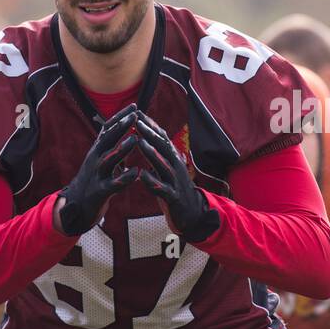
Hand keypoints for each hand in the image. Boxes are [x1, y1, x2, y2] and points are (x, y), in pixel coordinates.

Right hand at [56, 103, 140, 235]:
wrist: (77, 206)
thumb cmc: (94, 179)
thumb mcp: (100, 158)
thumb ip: (110, 144)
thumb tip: (120, 124)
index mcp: (98, 150)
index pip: (108, 129)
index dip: (120, 117)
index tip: (134, 105)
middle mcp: (95, 159)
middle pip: (108, 139)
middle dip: (121, 126)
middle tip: (135, 115)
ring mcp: (96, 174)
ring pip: (109, 159)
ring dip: (123, 149)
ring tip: (136, 140)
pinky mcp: (100, 191)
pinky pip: (113, 184)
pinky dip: (125, 178)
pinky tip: (136, 173)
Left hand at [133, 111, 219, 242]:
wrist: (193, 215)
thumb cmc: (176, 191)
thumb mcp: (169, 170)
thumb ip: (161, 156)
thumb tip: (152, 140)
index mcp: (173, 159)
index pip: (161, 138)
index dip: (150, 125)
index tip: (137, 113)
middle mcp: (176, 167)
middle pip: (162, 146)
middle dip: (149, 133)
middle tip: (136, 121)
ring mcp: (176, 181)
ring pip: (163, 164)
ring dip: (151, 153)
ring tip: (139, 142)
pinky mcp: (174, 197)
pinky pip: (162, 188)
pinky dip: (152, 181)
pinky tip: (142, 176)